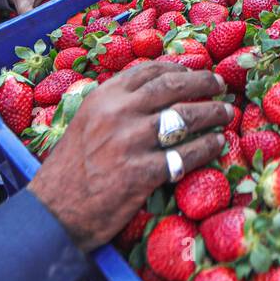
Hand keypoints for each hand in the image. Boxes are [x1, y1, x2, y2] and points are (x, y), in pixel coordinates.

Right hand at [29, 61, 228, 249]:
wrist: (53, 212)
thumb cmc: (69, 169)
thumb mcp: (86, 123)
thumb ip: (115, 106)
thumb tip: (153, 93)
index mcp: (103, 97)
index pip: (149, 71)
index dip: (178, 68)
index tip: (195, 71)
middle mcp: (118, 113)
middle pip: (173, 87)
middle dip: (203, 83)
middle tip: (220, 85)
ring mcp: (131, 142)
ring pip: (185, 117)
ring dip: (213, 113)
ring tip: (226, 114)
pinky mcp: (142, 173)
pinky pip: (185, 155)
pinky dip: (207, 148)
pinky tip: (217, 145)